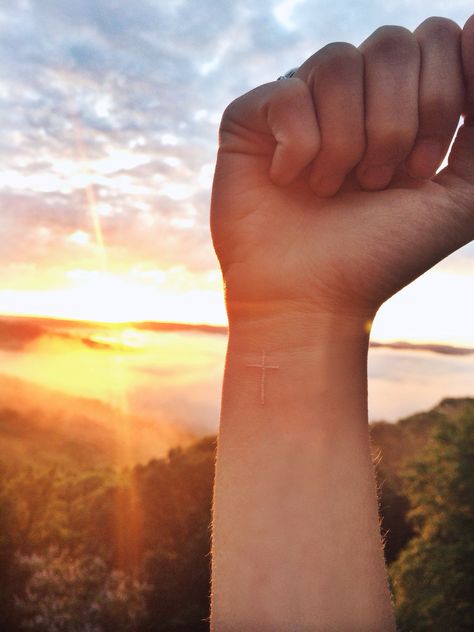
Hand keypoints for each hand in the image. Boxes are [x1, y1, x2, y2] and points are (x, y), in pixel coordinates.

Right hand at [211, 16, 473, 324]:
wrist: (308, 296)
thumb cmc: (380, 253)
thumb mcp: (461, 196)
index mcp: (400, 104)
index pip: (436, 39)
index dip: (440, 100)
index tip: (422, 169)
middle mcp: (352, 96)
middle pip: (393, 44)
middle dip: (395, 126)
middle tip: (375, 183)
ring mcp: (302, 101)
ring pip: (339, 62)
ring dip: (346, 143)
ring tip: (331, 188)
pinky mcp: (253, 115)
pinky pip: (288, 94)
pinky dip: (299, 148)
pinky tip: (289, 181)